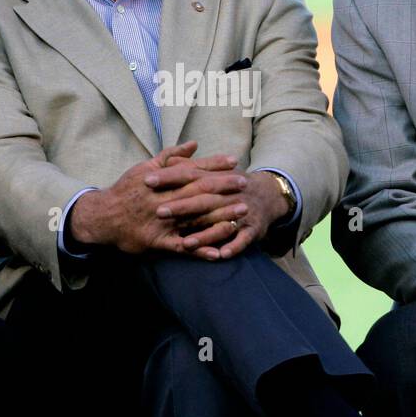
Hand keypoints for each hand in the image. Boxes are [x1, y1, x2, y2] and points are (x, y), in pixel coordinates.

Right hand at [68, 141, 244, 254]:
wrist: (102, 216)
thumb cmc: (126, 190)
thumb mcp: (144, 168)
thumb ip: (170, 157)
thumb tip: (193, 144)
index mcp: (160, 179)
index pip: (192, 169)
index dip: (214, 165)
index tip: (235, 162)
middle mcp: (162, 198)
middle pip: (198, 191)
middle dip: (223, 187)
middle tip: (245, 184)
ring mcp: (161, 220)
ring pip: (194, 218)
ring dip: (219, 217)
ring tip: (241, 215)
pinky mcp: (156, 241)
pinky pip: (181, 247)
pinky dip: (199, 250)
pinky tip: (217, 253)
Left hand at [153, 170, 289, 259]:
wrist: (268, 195)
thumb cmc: (232, 185)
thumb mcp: (214, 172)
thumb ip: (189, 167)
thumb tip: (166, 160)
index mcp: (216, 179)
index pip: (190, 175)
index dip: (169, 177)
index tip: (147, 180)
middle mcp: (228, 195)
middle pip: (203, 200)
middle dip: (181, 206)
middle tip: (158, 212)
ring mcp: (242, 212)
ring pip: (221, 224)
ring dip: (205, 235)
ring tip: (187, 243)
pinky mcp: (252, 229)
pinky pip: (243, 240)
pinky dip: (233, 247)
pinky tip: (220, 256)